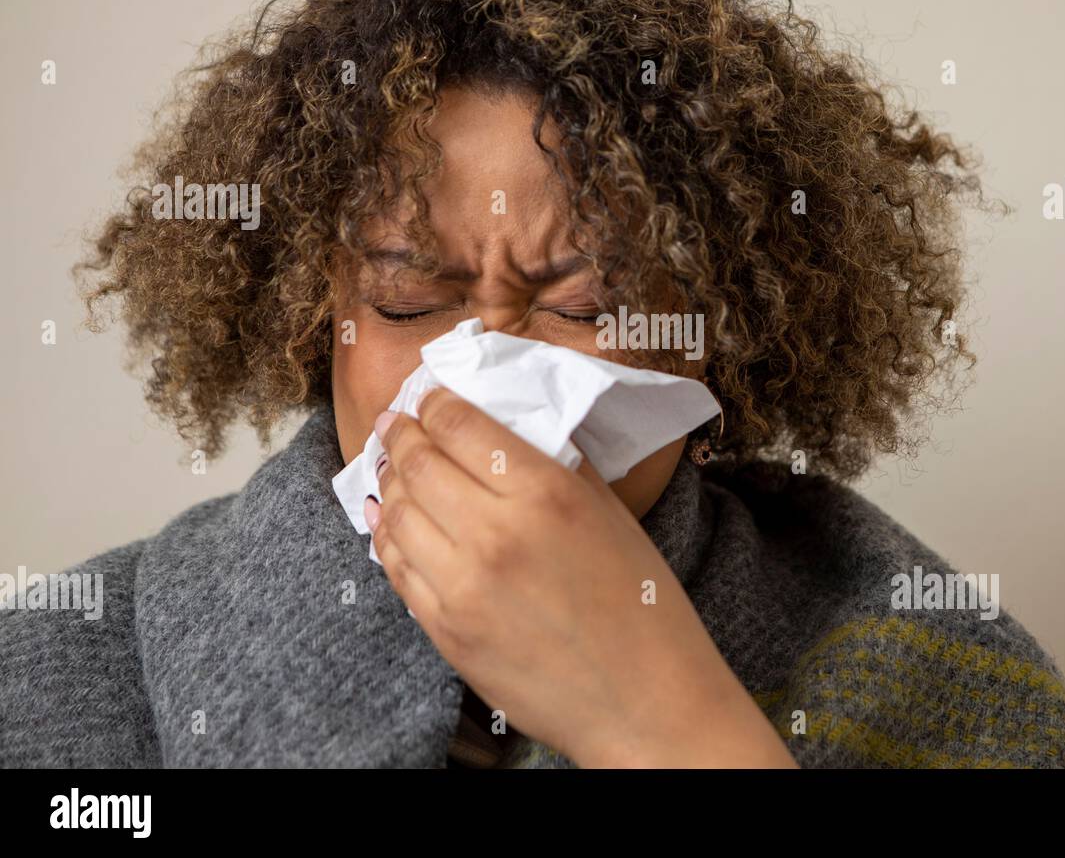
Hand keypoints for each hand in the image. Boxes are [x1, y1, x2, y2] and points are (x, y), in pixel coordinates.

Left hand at [366, 386, 796, 767]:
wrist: (644, 702)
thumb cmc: (643, 603)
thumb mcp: (610, 513)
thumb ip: (559, 463)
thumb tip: (510, 426)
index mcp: (545, 493)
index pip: (460, 425)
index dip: (436, 402)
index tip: (429, 396)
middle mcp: (495, 533)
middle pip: (418, 463)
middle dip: (401, 433)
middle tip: (396, 422)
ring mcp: (462, 586)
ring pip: (397, 513)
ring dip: (388, 482)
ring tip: (390, 467)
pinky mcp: (445, 630)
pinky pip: (396, 568)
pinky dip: (387, 536)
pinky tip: (388, 521)